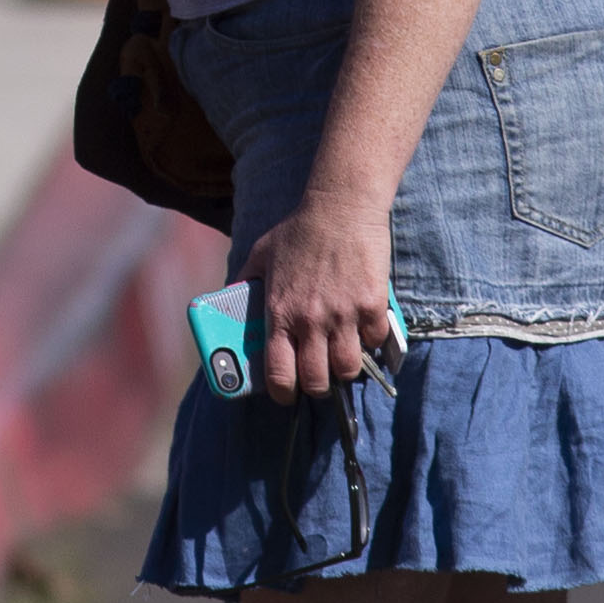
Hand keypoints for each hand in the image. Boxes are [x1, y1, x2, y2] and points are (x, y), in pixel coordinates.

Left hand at [241, 191, 397, 402]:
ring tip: (341, 358)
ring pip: (348, 368)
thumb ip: (245, 280)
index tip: (287, 395)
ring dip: (345, 368)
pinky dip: (371, 340)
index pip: (279, 373)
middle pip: (316, 380)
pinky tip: (364, 327)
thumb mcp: (261, 254)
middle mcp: (310, 320)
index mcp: (280, 312)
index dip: (283, 393)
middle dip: (317, 387)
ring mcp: (343, 315)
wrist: (341, 207)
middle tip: (318, 379)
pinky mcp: (372, 305)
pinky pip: (374, 341)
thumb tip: (228, 298)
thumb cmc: (299, 230)